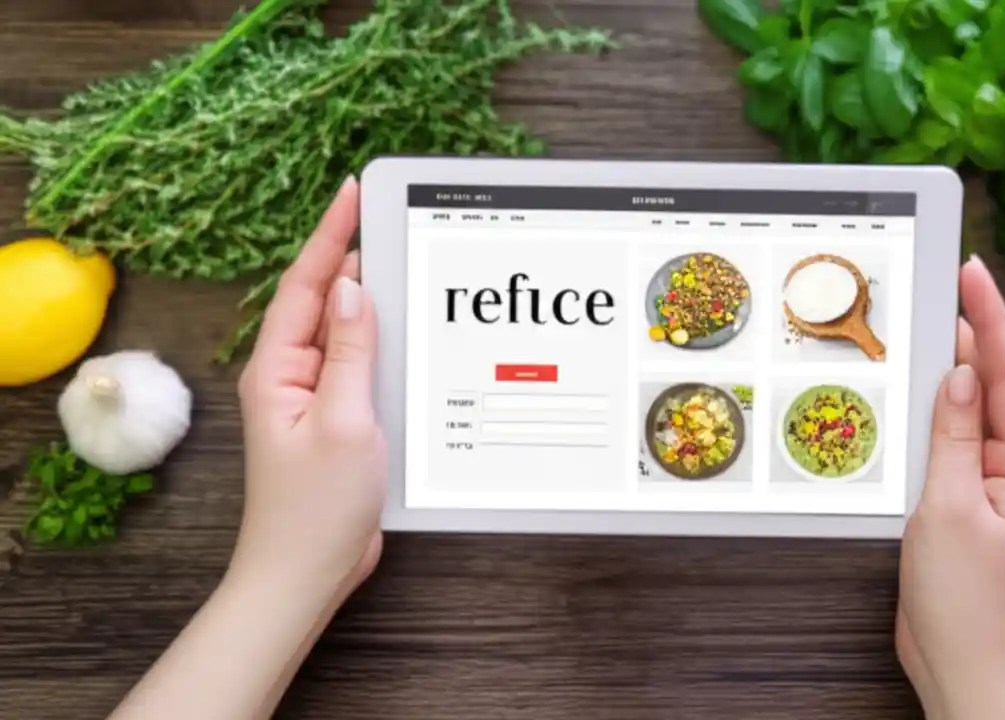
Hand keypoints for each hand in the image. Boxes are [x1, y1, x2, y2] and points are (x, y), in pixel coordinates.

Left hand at [231, 176, 385, 600]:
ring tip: (403, 259)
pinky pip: (358, 366)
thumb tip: (355, 289)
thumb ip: (351, 352)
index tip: (352, 191)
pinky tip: (406, 332)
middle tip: (386, 213)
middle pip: (324, 300)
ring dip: (371, 298)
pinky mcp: (336, 420)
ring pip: (344, 332)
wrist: (305, 573)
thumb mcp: (343, 421)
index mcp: (279, 370)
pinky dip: (382, 343)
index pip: (306, 285)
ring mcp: (314, 398)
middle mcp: (291, 376)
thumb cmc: (315, 509)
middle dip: (352, 253)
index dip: (330, 234)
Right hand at [896, 257, 1004, 719]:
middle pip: (993, 387)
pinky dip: (929, 420)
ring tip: (924, 329)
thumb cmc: (966, 605)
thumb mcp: (949, 508)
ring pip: (967, 416)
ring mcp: (986, 490)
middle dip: (971, 334)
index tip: (974, 273)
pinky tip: (908, 405)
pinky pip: (947, 449)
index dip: (991, 319)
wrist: (964, 671)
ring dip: (947, 375)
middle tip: (944, 285)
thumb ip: (953, 437)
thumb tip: (957, 375)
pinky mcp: (959, 510)